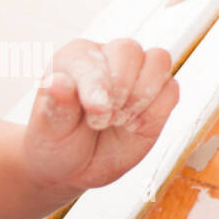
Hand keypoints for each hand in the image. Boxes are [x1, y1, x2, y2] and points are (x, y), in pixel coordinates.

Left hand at [23, 39, 178, 193]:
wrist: (75, 168)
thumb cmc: (56, 143)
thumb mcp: (47, 132)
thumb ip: (55, 107)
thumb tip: (57, 83)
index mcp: (76, 59)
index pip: (93, 57)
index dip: (98, 84)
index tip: (95, 111)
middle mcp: (109, 59)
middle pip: (130, 50)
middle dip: (120, 88)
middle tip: (103, 119)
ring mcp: (138, 75)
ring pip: (158, 60)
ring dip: (142, 96)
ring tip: (119, 121)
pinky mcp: (159, 96)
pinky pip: (171, 89)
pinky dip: (156, 110)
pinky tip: (134, 126)